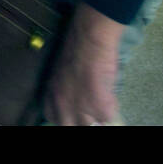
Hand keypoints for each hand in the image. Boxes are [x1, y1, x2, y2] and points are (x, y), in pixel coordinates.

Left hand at [43, 3, 124, 125]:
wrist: (89, 37)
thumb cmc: (75, 47)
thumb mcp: (61, 72)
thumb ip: (64, 89)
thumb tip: (74, 99)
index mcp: (51, 93)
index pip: (52, 116)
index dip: (64, 116)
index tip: (74, 112)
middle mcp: (62, 104)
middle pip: (71, 125)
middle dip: (82, 120)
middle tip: (91, 107)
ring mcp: (80, 108)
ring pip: (91, 124)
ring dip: (97, 114)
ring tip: (101, 98)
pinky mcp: (99, 107)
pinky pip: (108, 116)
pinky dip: (111, 106)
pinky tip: (110, 92)